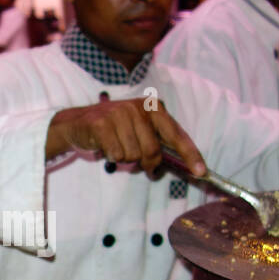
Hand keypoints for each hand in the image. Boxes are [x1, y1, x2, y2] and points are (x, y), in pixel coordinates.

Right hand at [47, 92, 204, 175]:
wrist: (77, 123)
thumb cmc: (114, 129)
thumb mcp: (139, 129)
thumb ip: (158, 143)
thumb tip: (179, 165)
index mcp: (153, 107)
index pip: (176, 134)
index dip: (190, 154)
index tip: (201, 172)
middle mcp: (138, 107)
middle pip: (153, 151)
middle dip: (147, 163)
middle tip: (138, 162)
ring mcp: (119, 113)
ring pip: (134, 155)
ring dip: (125, 158)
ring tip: (116, 146)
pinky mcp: (101, 123)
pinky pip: (116, 154)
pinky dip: (112, 157)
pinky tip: (105, 146)